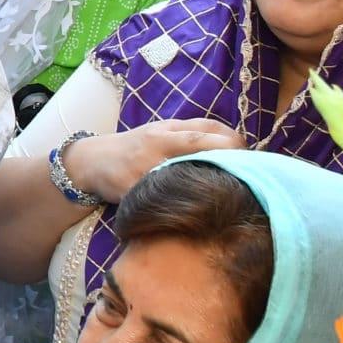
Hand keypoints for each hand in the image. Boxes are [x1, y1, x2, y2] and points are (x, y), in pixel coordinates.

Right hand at [68, 119, 242, 204]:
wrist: (92, 162)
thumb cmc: (136, 145)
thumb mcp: (162, 129)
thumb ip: (195, 131)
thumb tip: (236, 139)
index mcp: (165, 133)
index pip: (205, 136)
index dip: (233, 147)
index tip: (250, 158)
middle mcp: (154, 150)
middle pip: (198, 155)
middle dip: (228, 167)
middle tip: (247, 178)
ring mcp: (143, 173)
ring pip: (184, 181)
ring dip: (209, 189)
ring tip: (229, 196)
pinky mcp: (133, 194)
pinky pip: (164, 202)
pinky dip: (184, 207)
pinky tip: (199, 213)